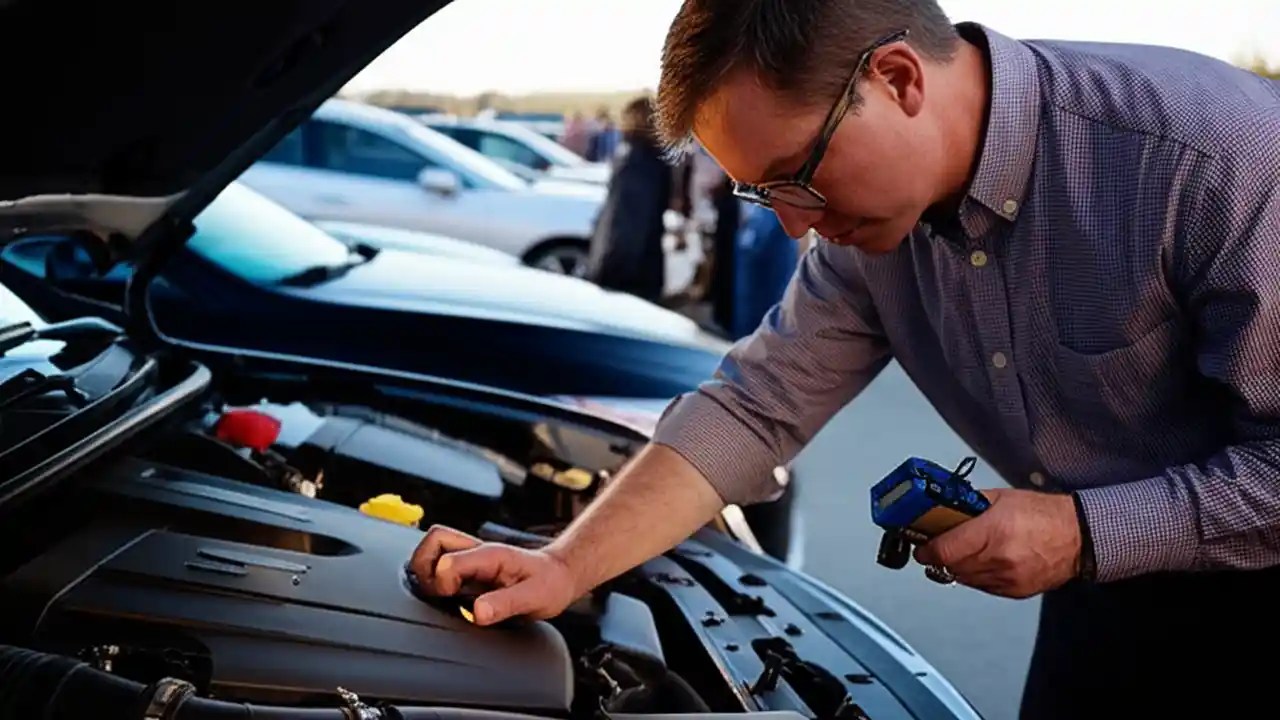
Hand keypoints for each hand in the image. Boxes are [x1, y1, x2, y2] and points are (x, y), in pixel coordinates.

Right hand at [408, 525, 579, 625]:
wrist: (560, 576)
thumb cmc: (550, 584)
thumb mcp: (535, 598)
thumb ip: (505, 604)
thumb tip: (477, 612)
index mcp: (490, 556)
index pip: (448, 559)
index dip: (442, 582)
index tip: (452, 599)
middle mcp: (477, 552)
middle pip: (433, 541)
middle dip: (424, 567)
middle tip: (438, 593)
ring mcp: (471, 560)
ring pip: (433, 550)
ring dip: (428, 571)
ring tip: (441, 595)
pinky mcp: (469, 570)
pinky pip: (442, 565)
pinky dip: (436, 578)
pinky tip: (449, 597)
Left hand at [913, 489, 1081, 598]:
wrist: (1077, 537)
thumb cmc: (1043, 515)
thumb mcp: (1000, 499)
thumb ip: (969, 506)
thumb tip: (943, 510)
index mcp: (993, 531)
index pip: (945, 550)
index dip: (927, 550)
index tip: (922, 547)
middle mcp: (999, 558)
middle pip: (951, 566)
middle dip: (939, 557)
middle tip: (936, 546)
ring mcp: (1007, 579)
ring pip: (964, 579)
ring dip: (956, 567)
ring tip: (961, 552)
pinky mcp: (1013, 592)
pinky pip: (981, 586)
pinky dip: (975, 575)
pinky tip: (982, 562)